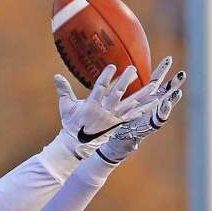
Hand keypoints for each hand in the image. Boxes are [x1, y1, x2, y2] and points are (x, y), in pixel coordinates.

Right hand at [55, 56, 173, 158]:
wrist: (77, 144)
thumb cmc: (71, 123)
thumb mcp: (66, 106)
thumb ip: (63, 90)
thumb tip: (56, 76)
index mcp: (91, 105)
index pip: (99, 88)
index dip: (106, 77)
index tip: (112, 66)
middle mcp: (104, 111)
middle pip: (117, 93)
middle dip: (126, 80)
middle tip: (134, 69)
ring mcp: (113, 118)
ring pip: (130, 103)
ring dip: (142, 93)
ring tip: (154, 84)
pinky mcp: (118, 123)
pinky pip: (134, 115)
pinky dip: (144, 108)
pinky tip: (154, 101)